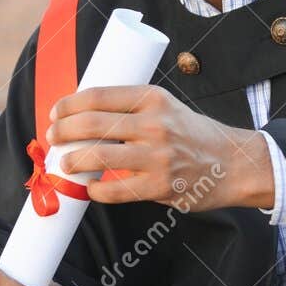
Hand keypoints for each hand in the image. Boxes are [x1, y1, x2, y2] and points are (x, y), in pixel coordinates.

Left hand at [46, 85, 274, 210]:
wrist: (233, 162)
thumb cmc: (192, 133)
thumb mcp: (166, 106)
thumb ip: (131, 108)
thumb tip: (82, 115)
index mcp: (152, 98)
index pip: (98, 95)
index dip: (69, 104)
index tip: (56, 112)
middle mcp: (154, 124)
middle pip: (91, 124)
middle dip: (62, 132)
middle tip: (53, 138)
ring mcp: (157, 156)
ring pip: (97, 156)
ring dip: (72, 161)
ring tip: (65, 164)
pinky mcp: (160, 186)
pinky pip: (114, 190)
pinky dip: (95, 190)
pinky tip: (90, 187)